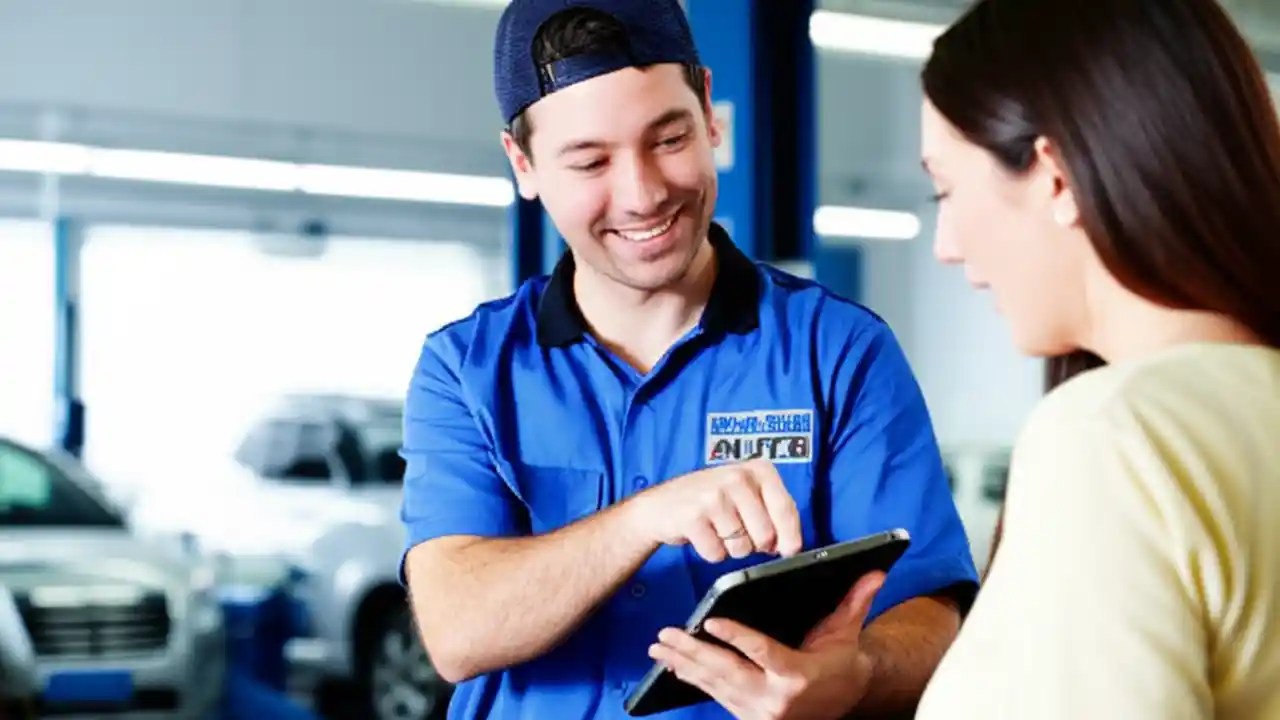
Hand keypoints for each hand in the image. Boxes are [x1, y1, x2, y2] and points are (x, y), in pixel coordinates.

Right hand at [629, 458, 801, 561]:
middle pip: (765, 535)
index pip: (786, 508)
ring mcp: (713, 495)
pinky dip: (710, 552)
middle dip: (754, 544)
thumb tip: (790, 547)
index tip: (788, 549)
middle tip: (736, 530)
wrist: (661, 505)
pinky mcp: (693, 516)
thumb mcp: (746, 495)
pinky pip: (716, 553)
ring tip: (715, 529)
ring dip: (729, 548)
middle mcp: (736, 477)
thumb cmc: (710, 502)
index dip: (790, 536)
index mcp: (757, 469)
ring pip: (741, 548)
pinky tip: (701, 534)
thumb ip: (773, 514)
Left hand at [648, 571, 885, 719]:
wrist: (841, 703)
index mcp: (796, 675)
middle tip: (666, 634)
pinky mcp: (747, 716)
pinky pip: (716, 695)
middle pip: (727, 672)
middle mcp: (774, 698)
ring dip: (684, 664)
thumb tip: (876, 572)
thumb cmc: (840, 663)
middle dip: (693, 653)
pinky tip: (672, 664)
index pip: (761, 653)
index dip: (736, 637)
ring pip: (715, 685)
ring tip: (659, 646)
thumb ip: (856, 602)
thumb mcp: (847, 634)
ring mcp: (758, 711)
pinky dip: (692, 678)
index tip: (711, 621)